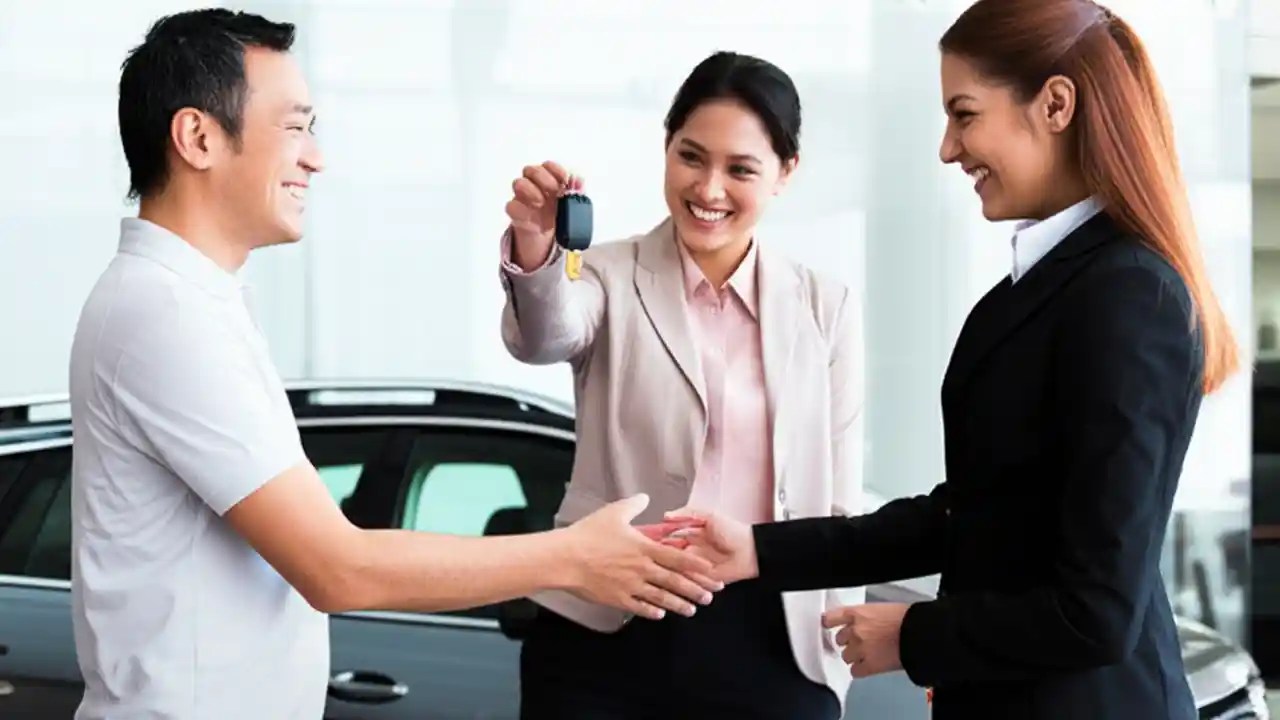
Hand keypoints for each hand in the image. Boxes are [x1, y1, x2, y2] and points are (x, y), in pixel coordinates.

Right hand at [505, 160, 581, 270]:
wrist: (544, 233)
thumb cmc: (557, 211)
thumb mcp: (570, 203)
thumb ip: (575, 191)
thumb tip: (579, 181)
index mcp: (547, 178)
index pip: (548, 166)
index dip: (556, 170)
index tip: (565, 179)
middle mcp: (533, 183)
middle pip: (531, 170)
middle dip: (543, 178)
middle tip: (554, 190)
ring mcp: (522, 196)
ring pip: (518, 182)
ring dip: (530, 190)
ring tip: (540, 202)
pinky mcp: (515, 211)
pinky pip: (511, 205)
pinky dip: (522, 211)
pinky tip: (532, 218)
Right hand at [560, 494, 722, 620]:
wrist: (565, 559)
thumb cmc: (588, 534)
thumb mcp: (613, 513)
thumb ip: (633, 505)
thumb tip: (645, 497)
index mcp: (644, 548)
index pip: (678, 558)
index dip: (696, 565)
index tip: (711, 571)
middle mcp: (641, 569)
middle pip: (674, 581)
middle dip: (695, 590)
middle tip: (710, 597)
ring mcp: (630, 586)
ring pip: (660, 598)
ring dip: (678, 605)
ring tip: (691, 611)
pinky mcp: (617, 598)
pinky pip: (639, 607)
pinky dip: (652, 611)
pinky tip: (660, 614)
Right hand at [655, 507, 759, 583]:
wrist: (751, 551)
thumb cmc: (732, 531)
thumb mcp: (710, 516)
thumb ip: (688, 513)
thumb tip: (665, 515)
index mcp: (687, 536)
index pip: (665, 540)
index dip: (656, 542)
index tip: (648, 544)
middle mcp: (687, 553)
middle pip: (667, 558)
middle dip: (662, 560)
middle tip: (657, 560)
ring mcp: (694, 568)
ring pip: (676, 572)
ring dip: (673, 572)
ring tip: (670, 570)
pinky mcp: (701, 581)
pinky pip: (690, 583)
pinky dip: (688, 582)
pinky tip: (686, 578)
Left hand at [822, 602, 909, 677]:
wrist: (919, 634)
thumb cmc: (907, 619)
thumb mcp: (882, 609)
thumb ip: (867, 617)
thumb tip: (864, 623)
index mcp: (857, 613)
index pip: (830, 618)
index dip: (828, 623)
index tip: (828, 626)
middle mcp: (854, 631)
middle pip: (839, 639)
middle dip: (848, 641)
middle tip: (861, 642)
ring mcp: (860, 649)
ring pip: (846, 656)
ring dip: (854, 656)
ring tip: (868, 655)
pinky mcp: (868, 666)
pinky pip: (855, 671)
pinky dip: (860, 670)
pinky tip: (868, 666)